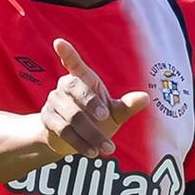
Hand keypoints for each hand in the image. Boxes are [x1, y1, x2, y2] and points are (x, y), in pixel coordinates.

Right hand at [40, 38, 149, 158]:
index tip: (59, 42)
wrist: (70, 140)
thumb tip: (146, 97)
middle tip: (105, 116)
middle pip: (74, 89)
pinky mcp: (48, 119)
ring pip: (72, 117)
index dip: (67, 53)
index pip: (73, 63)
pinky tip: (92, 152)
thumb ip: (127, 106)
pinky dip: (80, 143)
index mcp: (83, 79)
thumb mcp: (114, 113)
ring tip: (108, 148)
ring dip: (91, 134)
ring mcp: (54, 102)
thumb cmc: (96, 120)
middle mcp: (65, 87)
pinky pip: (64, 131)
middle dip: (90, 103)